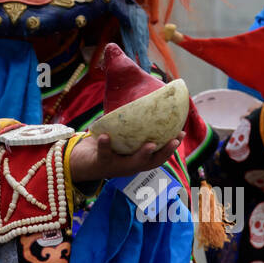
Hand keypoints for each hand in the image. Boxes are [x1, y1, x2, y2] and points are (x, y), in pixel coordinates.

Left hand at [69, 131, 184, 182]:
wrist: (81, 162)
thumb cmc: (106, 146)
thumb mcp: (120, 136)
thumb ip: (131, 124)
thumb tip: (141, 96)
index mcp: (137, 159)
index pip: (159, 155)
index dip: (171, 146)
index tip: (181, 133)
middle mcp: (130, 166)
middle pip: (151, 162)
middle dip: (165, 152)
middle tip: (174, 140)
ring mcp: (116, 166)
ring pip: (132, 164)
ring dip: (142, 155)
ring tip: (149, 144)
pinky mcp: (101, 164)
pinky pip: (104, 154)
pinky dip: (104, 145)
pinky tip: (104, 135)